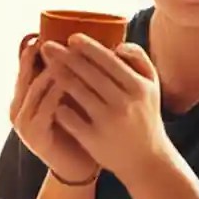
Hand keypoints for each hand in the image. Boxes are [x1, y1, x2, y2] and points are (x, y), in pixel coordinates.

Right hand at [9, 37, 99, 183]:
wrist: (78, 165)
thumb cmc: (79, 128)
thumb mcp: (70, 97)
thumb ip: (67, 75)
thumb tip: (80, 44)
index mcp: (25, 96)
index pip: (24, 67)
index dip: (30, 49)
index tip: (42, 31)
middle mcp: (18, 107)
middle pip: (24, 74)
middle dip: (35, 55)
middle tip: (49, 38)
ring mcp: (23, 122)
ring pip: (33, 89)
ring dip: (48, 71)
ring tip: (63, 55)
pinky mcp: (34, 136)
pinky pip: (44, 109)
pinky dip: (55, 94)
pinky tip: (68, 83)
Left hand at [40, 34, 171, 182]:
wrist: (147, 161)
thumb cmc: (146, 117)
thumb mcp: (152, 87)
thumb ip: (139, 59)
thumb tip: (117, 44)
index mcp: (138, 87)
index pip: (108, 61)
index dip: (88, 47)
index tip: (71, 37)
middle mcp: (124, 103)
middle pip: (89, 74)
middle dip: (66, 57)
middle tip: (48, 46)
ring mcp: (108, 122)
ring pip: (77, 92)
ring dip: (59, 75)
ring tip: (47, 65)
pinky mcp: (94, 139)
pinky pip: (70, 117)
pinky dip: (58, 104)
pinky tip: (47, 94)